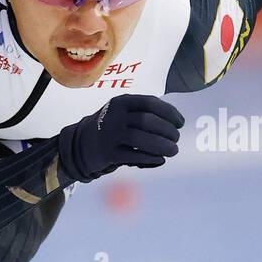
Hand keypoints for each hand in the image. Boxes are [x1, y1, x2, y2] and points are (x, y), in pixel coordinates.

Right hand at [58, 94, 184, 181]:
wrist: (81, 143)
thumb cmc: (112, 127)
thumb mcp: (123, 111)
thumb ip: (145, 112)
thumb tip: (175, 123)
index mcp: (121, 102)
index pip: (151, 103)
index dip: (170, 113)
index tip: (180, 123)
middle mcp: (114, 116)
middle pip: (147, 121)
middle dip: (167, 131)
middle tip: (176, 139)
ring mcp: (110, 135)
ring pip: (141, 139)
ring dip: (162, 145)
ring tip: (172, 150)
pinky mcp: (108, 153)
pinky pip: (133, 155)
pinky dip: (150, 158)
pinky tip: (159, 159)